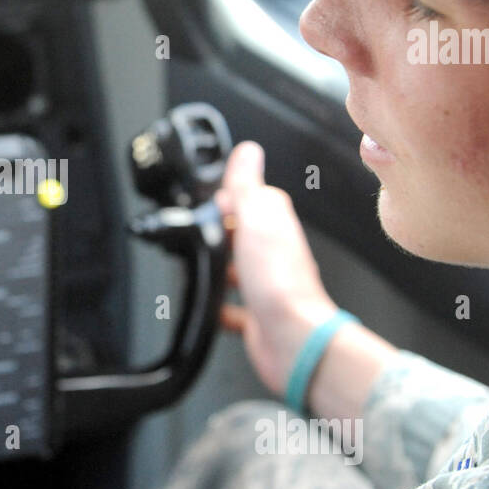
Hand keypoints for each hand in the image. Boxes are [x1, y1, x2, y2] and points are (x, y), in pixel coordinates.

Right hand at [215, 141, 338, 395]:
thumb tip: (247, 152)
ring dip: (220, 265)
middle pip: (244, 234)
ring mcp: (266, 284)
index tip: (209, 194)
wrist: (292, 336)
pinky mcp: (258, 315)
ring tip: (197, 262)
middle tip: (196, 227)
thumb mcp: (257, 218)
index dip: (231, 195)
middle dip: (220, 230)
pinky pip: (234, 306)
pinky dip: (219, 305)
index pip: (253, 199)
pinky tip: (208, 306)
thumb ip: (248, 186)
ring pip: (239, 268)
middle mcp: (274, 253)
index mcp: (276, 224)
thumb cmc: (279, 281)